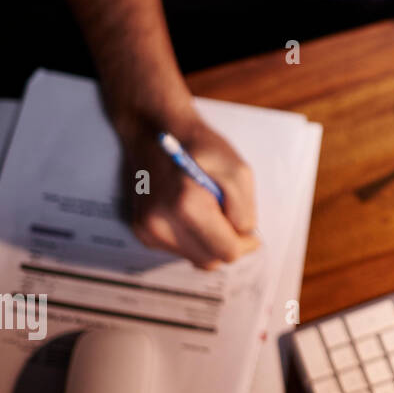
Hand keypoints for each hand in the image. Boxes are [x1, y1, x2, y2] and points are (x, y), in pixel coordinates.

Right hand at [117, 108, 259, 268]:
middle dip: (227, 245)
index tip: (251, 236)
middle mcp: (161, 223)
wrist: (155, 131)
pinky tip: (193, 212)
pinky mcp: (142, 230)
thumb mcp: (238, 170)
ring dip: (209, 242)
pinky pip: (178, 248)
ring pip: (194, 257)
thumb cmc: (199, 147)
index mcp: (187, 207)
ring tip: (210, 210)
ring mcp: (148, 229)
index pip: (225, 252)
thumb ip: (245, 210)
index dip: (244, 245)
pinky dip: (192, 237)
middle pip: (209, 260)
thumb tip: (244, 237)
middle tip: (233, 221)